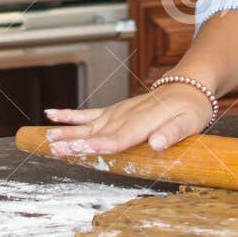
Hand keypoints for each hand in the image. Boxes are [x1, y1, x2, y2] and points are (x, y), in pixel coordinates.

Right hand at [43, 82, 212, 155]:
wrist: (187, 88)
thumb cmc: (190, 110)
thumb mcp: (189, 123)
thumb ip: (173, 133)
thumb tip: (157, 144)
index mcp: (143, 122)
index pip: (118, 137)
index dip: (99, 144)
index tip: (80, 148)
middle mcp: (126, 116)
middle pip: (97, 132)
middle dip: (75, 141)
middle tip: (54, 148)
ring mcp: (118, 112)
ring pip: (88, 124)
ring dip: (67, 131)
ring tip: (47, 139)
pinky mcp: (114, 111)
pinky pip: (89, 113)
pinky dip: (70, 114)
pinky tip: (51, 115)